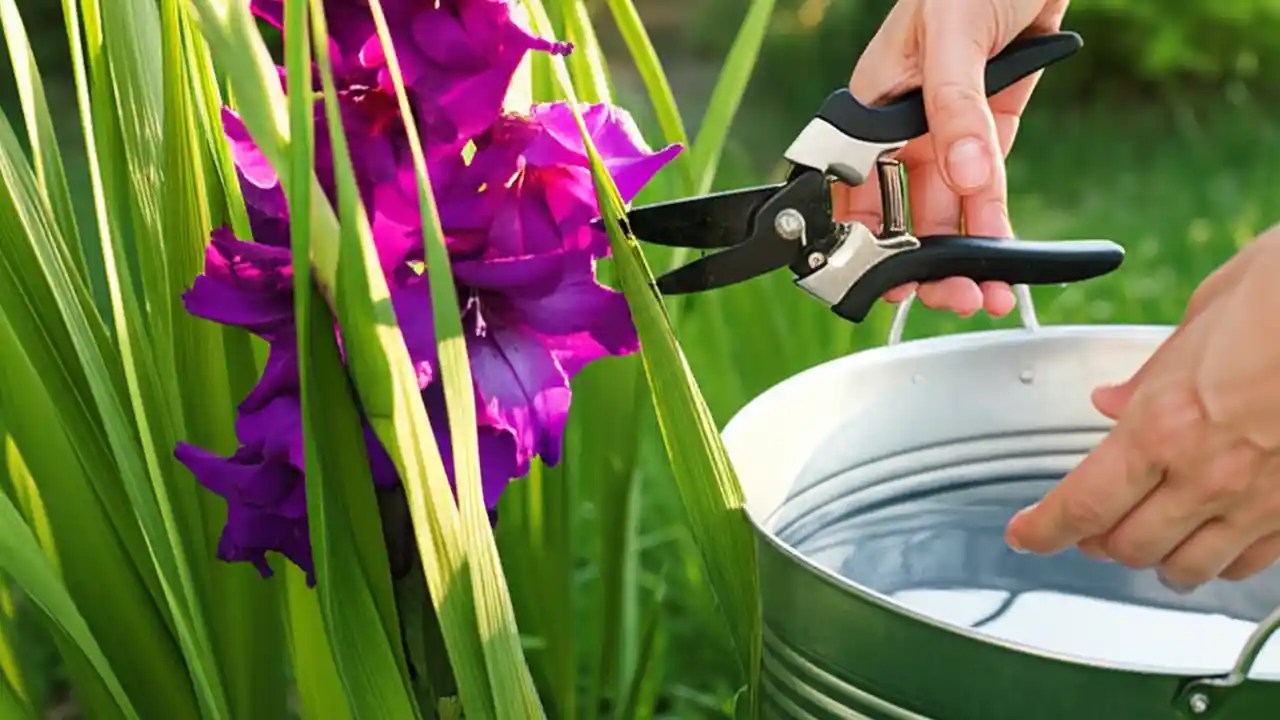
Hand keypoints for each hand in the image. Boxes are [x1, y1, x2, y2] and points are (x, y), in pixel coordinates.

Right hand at [835, 0, 1069, 317]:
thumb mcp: (952, 36)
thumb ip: (956, 108)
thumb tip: (966, 177)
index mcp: (870, 109)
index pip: (852, 190)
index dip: (863, 241)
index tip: (886, 281)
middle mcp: (900, 131)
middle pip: (902, 215)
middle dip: (926, 262)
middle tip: (955, 297)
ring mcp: (945, 135)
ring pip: (947, 213)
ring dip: (966, 257)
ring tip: (989, 294)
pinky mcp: (987, 133)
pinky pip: (985, 191)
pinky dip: (995, 226)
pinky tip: (1006, 260)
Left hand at [1005, 226, 1279, 589]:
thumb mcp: (1197, 321)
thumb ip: (1147, 376)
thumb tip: (1113, 401)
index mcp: (1163, 424)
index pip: (1082, 503)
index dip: (1043, 530)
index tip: (1025, 535)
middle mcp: (1206, 473)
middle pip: (1126, 545)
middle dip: (1096, 541)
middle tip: (1085, 526)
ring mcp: (1259, 498)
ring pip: (1186, 566)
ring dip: (1154, 558)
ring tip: (1143, 540)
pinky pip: (1249, 562)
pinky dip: (1218, 560)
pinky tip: (1211, 541)